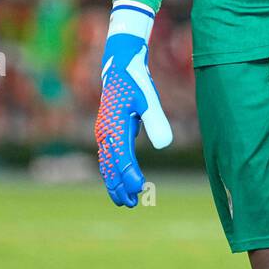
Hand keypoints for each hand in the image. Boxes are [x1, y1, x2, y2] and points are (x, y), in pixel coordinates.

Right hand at [94, 2, 172, 206]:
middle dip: (120, 185)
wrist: (119, 66)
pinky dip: (111, 171)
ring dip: (114, 182)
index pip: (123, 158)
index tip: (141, 189)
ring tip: (125, 200)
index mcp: (115, 126)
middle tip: (132, 203)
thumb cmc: (136, 82)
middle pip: (110, 166)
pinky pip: (107, 156)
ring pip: (106, 164)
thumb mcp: (149, 99)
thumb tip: (165, 145)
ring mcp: (103, 132)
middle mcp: (105, 132)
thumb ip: (156, 121)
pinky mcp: (106, 130)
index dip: (130, 175)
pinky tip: (119, 180)